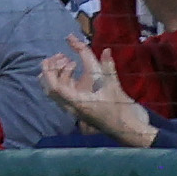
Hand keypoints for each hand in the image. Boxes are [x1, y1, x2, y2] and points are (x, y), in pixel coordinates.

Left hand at [39, 36, 156, 146]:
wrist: (127, 126)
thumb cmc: (120, 107)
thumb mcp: (113, 84)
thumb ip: (107, 66)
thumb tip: (105, 49)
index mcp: (76, 102)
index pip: (55, 88)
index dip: (49, 72)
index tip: (51, 58)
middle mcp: (71, 106)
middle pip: (50, 90)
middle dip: (51, 70)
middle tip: (62, 56)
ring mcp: (73, 106)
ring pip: (56, 91)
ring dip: (58, 74)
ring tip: (70, 60)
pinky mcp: (78, 105)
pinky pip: (65, 91)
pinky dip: (65, 78)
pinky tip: (76, 67)